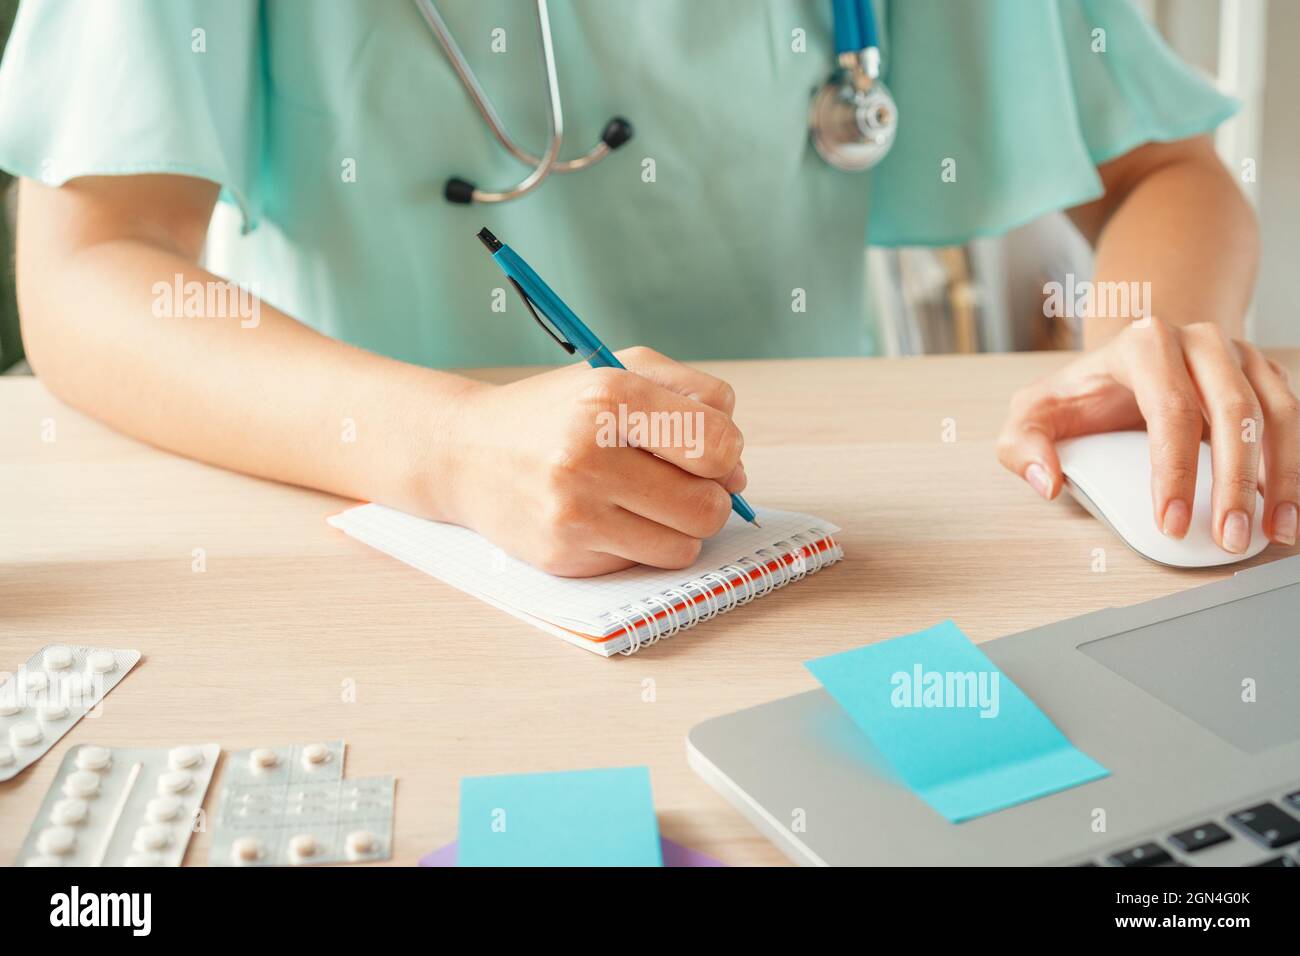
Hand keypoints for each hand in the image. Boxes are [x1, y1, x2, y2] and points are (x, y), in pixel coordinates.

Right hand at [439, 347, 745, 576]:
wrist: (466, 452)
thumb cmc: (558, 411)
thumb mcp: (622, 370)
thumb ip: (696, 397)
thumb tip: (738, 469)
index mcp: (610, 397)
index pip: (717, 445)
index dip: (726, 453)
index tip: (707, 451)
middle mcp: (588, 455)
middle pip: (708, 505)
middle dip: (711, 497)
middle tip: (684, 483)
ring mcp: (573, 512)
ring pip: (684, 545)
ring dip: (680, 527)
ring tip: (649, 501)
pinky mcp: (563, 555)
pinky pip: (644, 563)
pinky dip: (641, 544)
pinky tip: (609, 518)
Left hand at [997, 320, 1298, 553]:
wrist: (1128, 361)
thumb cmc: (1083, 393)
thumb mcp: (1034, 413)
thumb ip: (1022, 445)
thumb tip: (1046, 480)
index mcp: (1144, 345)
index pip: (1169, 410)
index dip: (1174, 472)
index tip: (1171, 522)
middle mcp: (1200, 342)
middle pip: (1233, 412)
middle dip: (1235, 482)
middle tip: (1230, 536)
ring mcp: (1240, 357)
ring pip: (1277, 414)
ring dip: (1283, 477)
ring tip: (1275, 532)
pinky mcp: (1265, 378)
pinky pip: (1292, 420)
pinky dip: (1294, 466)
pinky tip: (1288, 509)